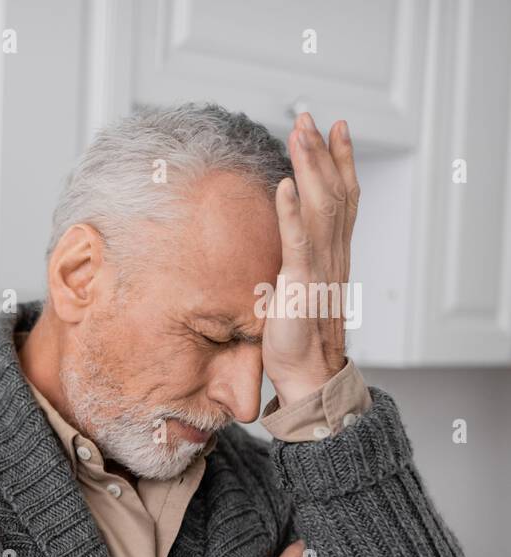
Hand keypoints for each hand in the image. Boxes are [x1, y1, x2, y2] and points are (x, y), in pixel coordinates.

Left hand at [262, 113, 359, 406]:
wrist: (307, 375)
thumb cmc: (296, 340)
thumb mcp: (295, 293)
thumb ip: (292, 267)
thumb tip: (280, 254)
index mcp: (333, 255)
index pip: (342, 198)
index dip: (340, 161)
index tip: (334, 129)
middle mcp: (332, 254)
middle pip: (334, 191)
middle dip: (322, 151)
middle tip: (311, 115)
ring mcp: (318, 267)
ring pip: (320, 205)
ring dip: (309, 167)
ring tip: (299, 133)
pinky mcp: (300, 283)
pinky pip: (298, 240)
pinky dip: (292, 211)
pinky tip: (286, 183)